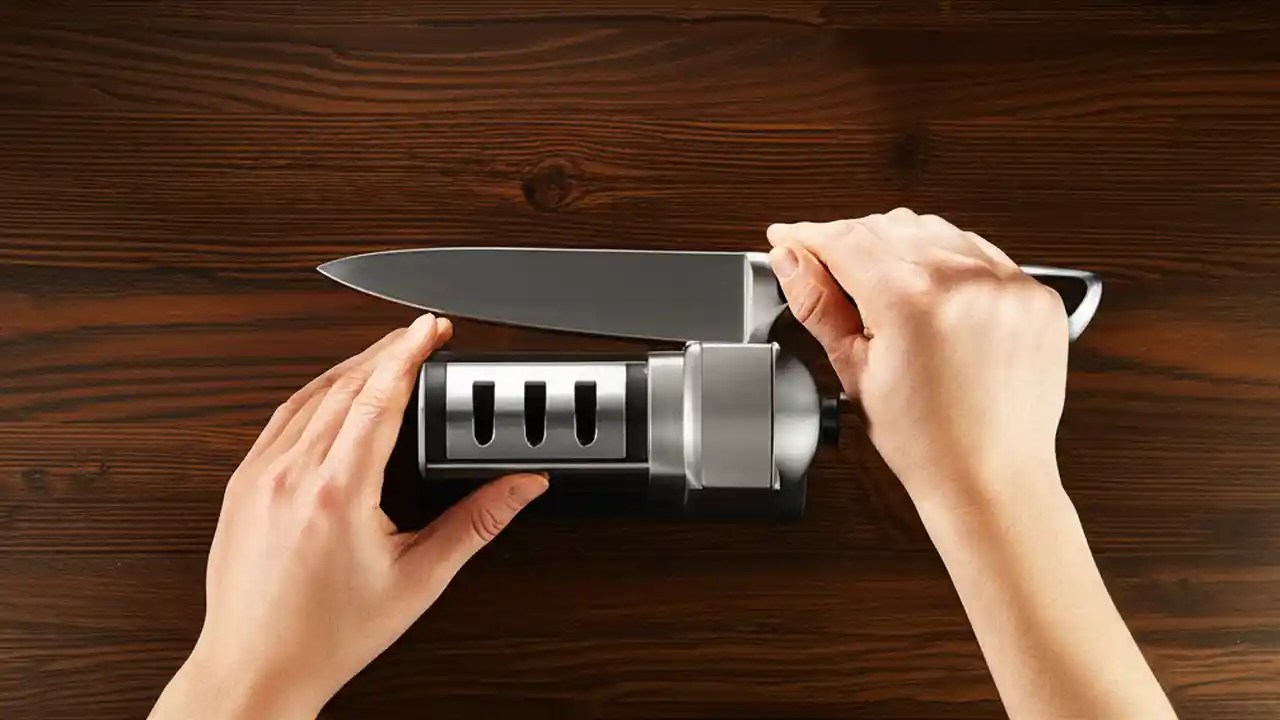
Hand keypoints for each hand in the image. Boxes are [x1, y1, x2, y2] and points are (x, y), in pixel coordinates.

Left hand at [150, 314, 547, 719]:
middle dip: (388, 350)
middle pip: (345, 384)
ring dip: (351, 366)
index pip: (378, 397)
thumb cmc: (326, 636)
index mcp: (336, 492)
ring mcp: (258, 475)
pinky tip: (334, 393)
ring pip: (309, 394)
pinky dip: (316, 393)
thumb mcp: (418, 580)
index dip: (409, 352)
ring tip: (386, 353)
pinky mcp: (241, 484)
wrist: (255, 668)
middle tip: (422, 335)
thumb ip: (477, 524)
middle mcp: (290, 474)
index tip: (431, 327)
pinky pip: (280, 417)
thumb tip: (520, 488)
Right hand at [766, 208, 1068, 511]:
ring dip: (900, 245)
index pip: (845, 239)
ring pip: (935, 230)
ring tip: (886, 292)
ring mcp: (1006, 285)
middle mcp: (964, 280)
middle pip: (887, 226)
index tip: (789, 236)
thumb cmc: (927, 442)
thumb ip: (817, 305)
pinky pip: (981, 252)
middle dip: (851, 241)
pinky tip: (933, 294)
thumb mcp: (854, 372)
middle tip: (831, 274)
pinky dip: (950, 260)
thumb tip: (789, 259)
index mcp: (911, 301)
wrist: (991, 478)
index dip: (808, 234)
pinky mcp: (1034, 294)